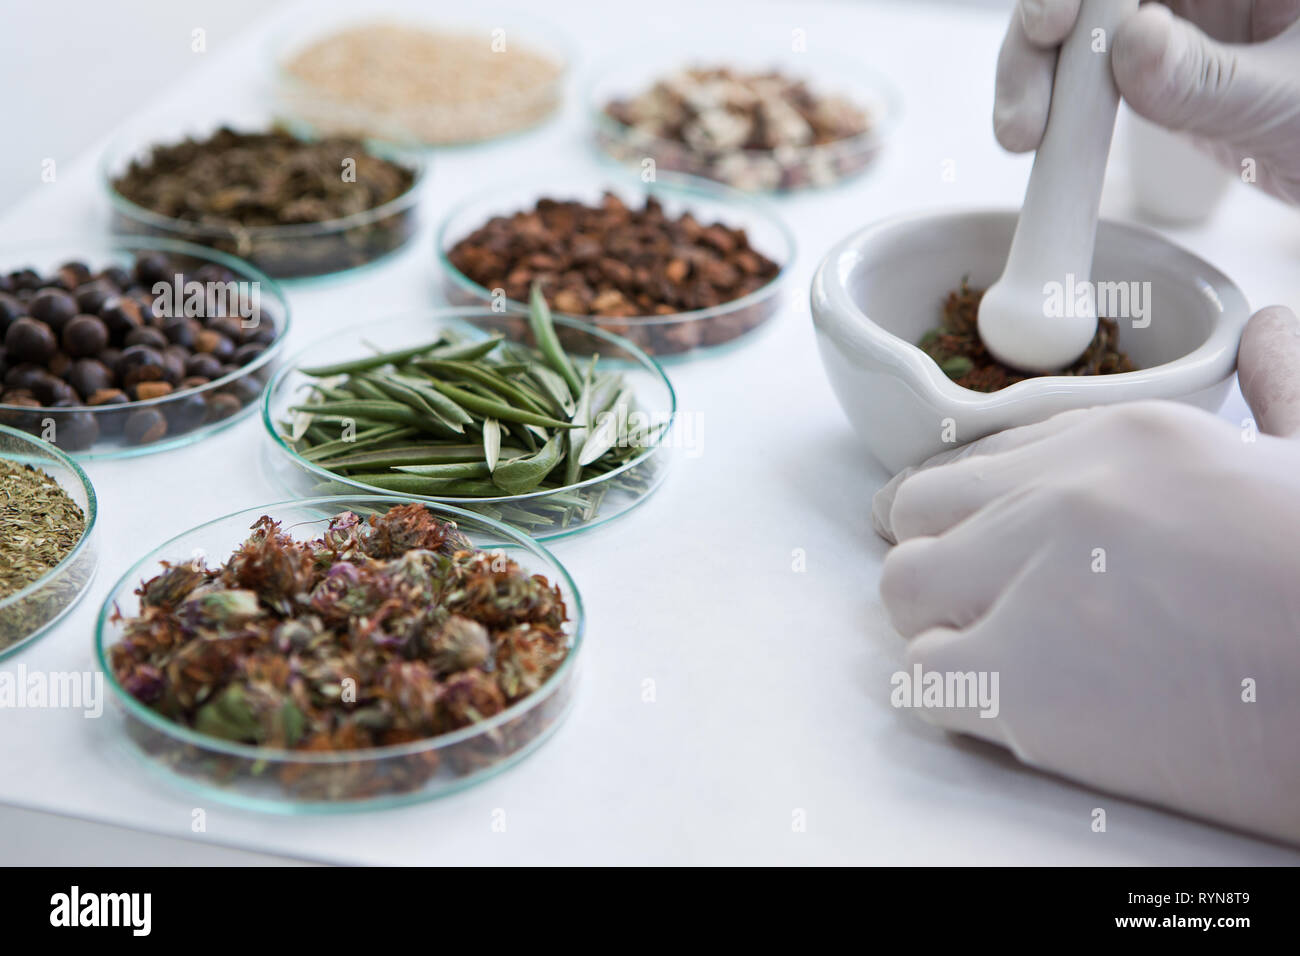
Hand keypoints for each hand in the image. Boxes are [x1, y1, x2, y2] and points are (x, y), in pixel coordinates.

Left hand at [872, 306, 1299, 843]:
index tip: (985, 540)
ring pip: (905, 588)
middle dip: (942, 557)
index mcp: (1126, 435)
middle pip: (919, 512)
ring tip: (1006, 659)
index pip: (985, 456)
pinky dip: (954, 695)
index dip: (978, 507)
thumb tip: (1274, 332)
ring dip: (941, 624)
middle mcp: (1061, 497)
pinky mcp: (1025, 684)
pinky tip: (1016, 705)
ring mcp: (1032, 587)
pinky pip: (924, 678)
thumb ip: (1278, 386)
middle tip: (986, 603)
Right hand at [994, 0, 1299, 202]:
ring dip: (1037, 70)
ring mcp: (1183, 13)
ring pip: (1081, 21)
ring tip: (1022, 134)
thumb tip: (1128, 47)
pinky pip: (1090, 65)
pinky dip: (1057, 101)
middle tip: (1027, 104)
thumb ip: (1209, 79)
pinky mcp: (1161, 58)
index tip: (1057, 23)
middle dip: (1046, 30)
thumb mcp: (1291, 104)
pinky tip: (1039, 139)